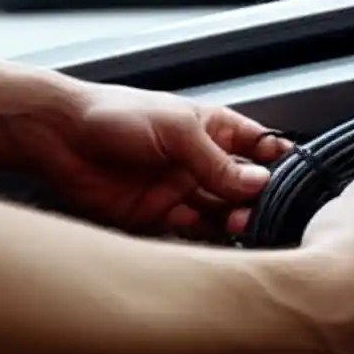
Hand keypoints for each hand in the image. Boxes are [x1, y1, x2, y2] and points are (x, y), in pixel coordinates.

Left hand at [1, 81, 289, 238]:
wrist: (59, 137)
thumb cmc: (114, 115)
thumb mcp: (177, 130)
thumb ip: (218, 161)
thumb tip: (258, 183)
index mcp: (213, 130)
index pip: (260, 148)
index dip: (279, 162)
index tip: (294, 179)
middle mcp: (202, 161)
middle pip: (246, 186)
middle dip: (258, 199)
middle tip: (259, 208)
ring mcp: (182, 189)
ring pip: (223, 211)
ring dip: (235, 220)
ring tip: (239, 223)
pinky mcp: (160, 216)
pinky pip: (193, 232)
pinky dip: (208, 239)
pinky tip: (218, 239)